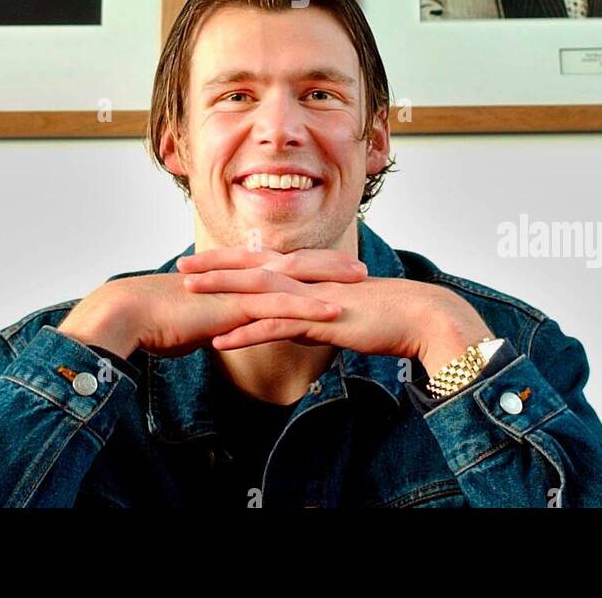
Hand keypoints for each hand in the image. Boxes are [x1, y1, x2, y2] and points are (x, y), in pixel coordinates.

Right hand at [56, 267, 346, 360]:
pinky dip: (308, 308)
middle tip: (362, 269)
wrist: (130, 313)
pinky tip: (333, 313)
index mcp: (232, 277)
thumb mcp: (193, 319)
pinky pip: (278, 307)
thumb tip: (221, 331)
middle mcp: (240, 277)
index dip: (308, 267)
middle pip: (294, 266)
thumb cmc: (155, 319)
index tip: (334, 268)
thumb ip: (213, 320)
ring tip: (360, 283)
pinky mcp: (235, 306)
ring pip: (294, 281)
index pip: (278, 267)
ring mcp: (239, 289)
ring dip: (329, 281)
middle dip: (329, 267)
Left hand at [179, 248, 492, 374]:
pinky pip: (277, 327)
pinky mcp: (320, 321)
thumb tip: (297, 322)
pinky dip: (246, 334)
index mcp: (313, 276)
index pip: (264, 262)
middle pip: (252, 270)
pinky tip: (221, 342)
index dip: (231, 260)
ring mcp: (312, 299)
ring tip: (188, 292)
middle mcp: (308, 281)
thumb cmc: (388, 317)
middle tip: (180, 266)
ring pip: (258, 292)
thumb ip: (316, 315)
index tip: (202, 260)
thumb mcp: (343, 313)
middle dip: (214, 267)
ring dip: (220, 292)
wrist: (421, 315)